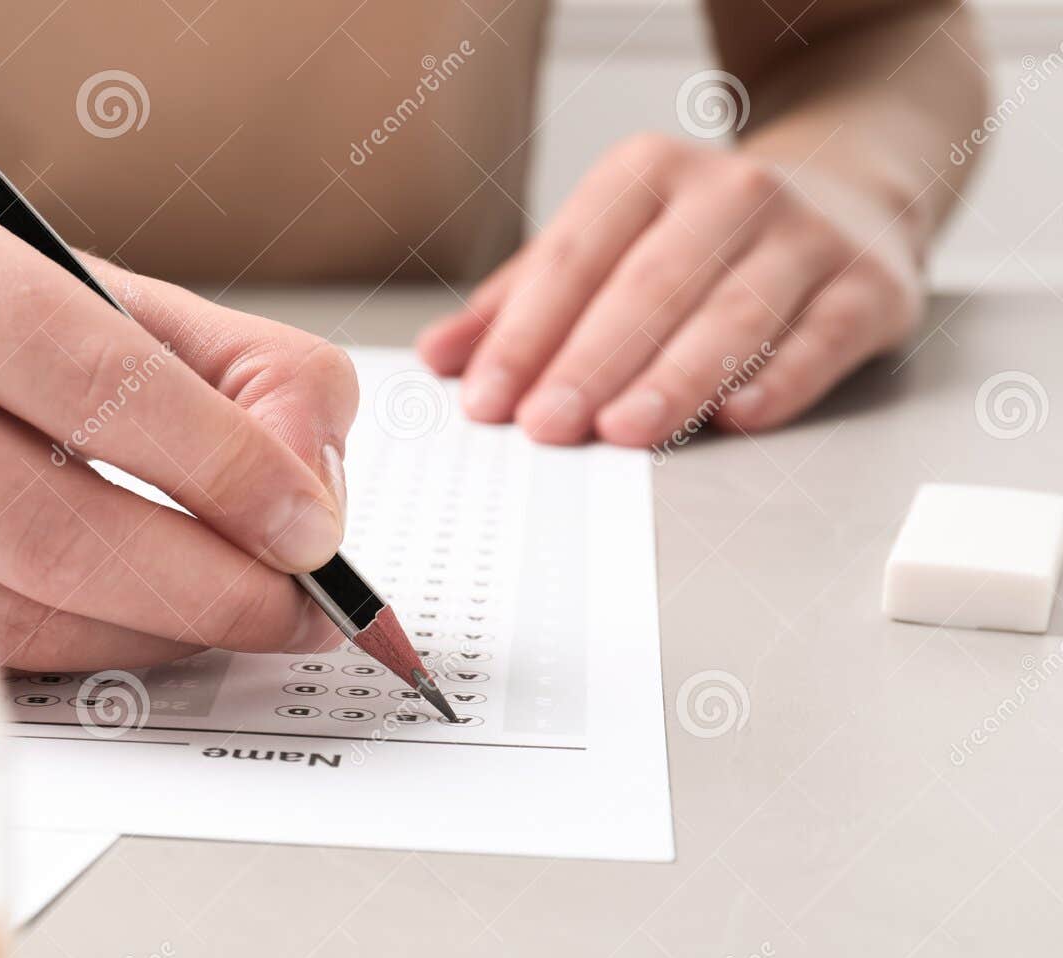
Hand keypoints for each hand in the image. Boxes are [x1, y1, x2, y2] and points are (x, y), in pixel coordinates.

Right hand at [0, 181, 355, 672]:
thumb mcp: (84, 293)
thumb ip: (231, 365)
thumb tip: (312, 479)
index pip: (87, 375)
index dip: (219, 465)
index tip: (314, 527)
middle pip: (46, 526)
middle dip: (207, 584)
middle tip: (301, 606)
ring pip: (11, 617)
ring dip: (156, 630)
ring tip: (237, 611)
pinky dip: (84, 649)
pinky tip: (138, 622)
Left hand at [416, 134, 922, 445]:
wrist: (843, 199)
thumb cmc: (695, 242)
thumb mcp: (602, 250)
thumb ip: (519, 305)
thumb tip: (440, 357)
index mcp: (647, 175)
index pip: (573, 260)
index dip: (525, 334)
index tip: (487, 399)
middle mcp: (730, 192)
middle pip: (647, 287)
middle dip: (591, 363)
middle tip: (547, 426)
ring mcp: (805, 237)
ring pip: (732, 313)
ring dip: (674, 378)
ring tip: (625, 431)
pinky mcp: (868, 287)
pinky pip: (820, 337)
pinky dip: (781, 378)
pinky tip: (738, 415)